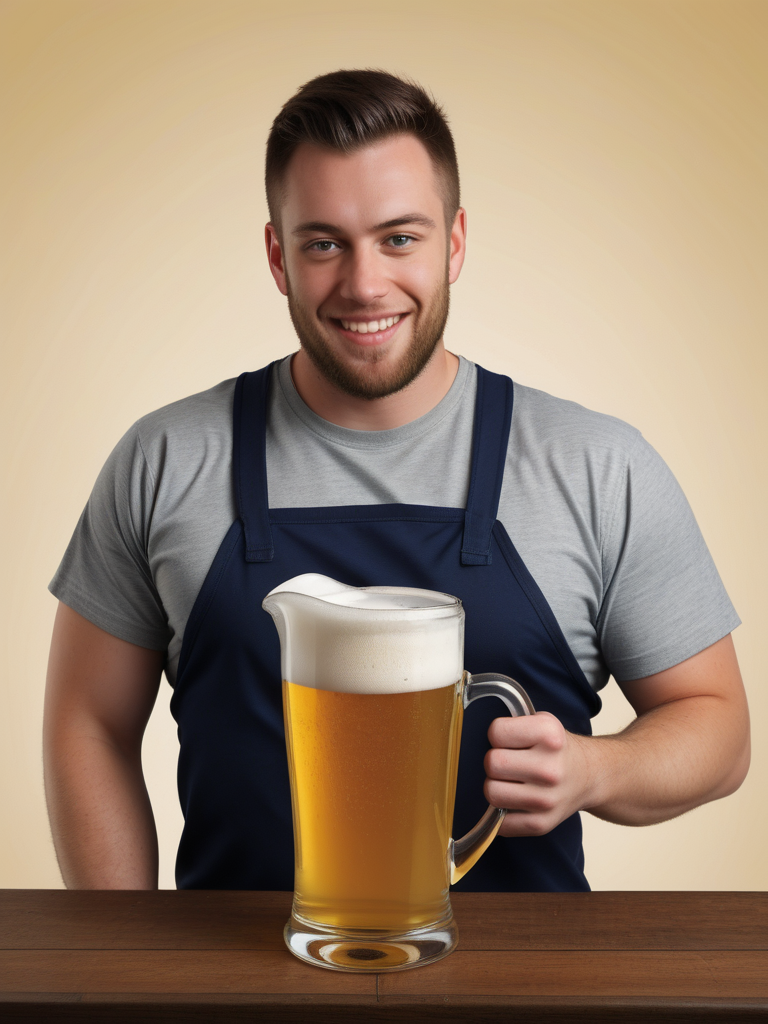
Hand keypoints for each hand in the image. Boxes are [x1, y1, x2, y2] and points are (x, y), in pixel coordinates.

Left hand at [484, 712, 593, 837]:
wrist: (590, 775)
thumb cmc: (557, 748)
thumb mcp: (541, 722)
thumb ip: (512, 725)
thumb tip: (470, 737)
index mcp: (549, 735)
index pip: (496, 732)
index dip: (498, 735)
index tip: (510, 740)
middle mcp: (550, 768)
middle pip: (492, 763)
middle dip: (496, 761)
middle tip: (510, 762)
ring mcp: (547, 799)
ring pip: (491, 793)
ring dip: (497, 786)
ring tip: (512, 781)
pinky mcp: (542, 824)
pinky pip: (500, 822)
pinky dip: (502, 812)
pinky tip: (516, 800)